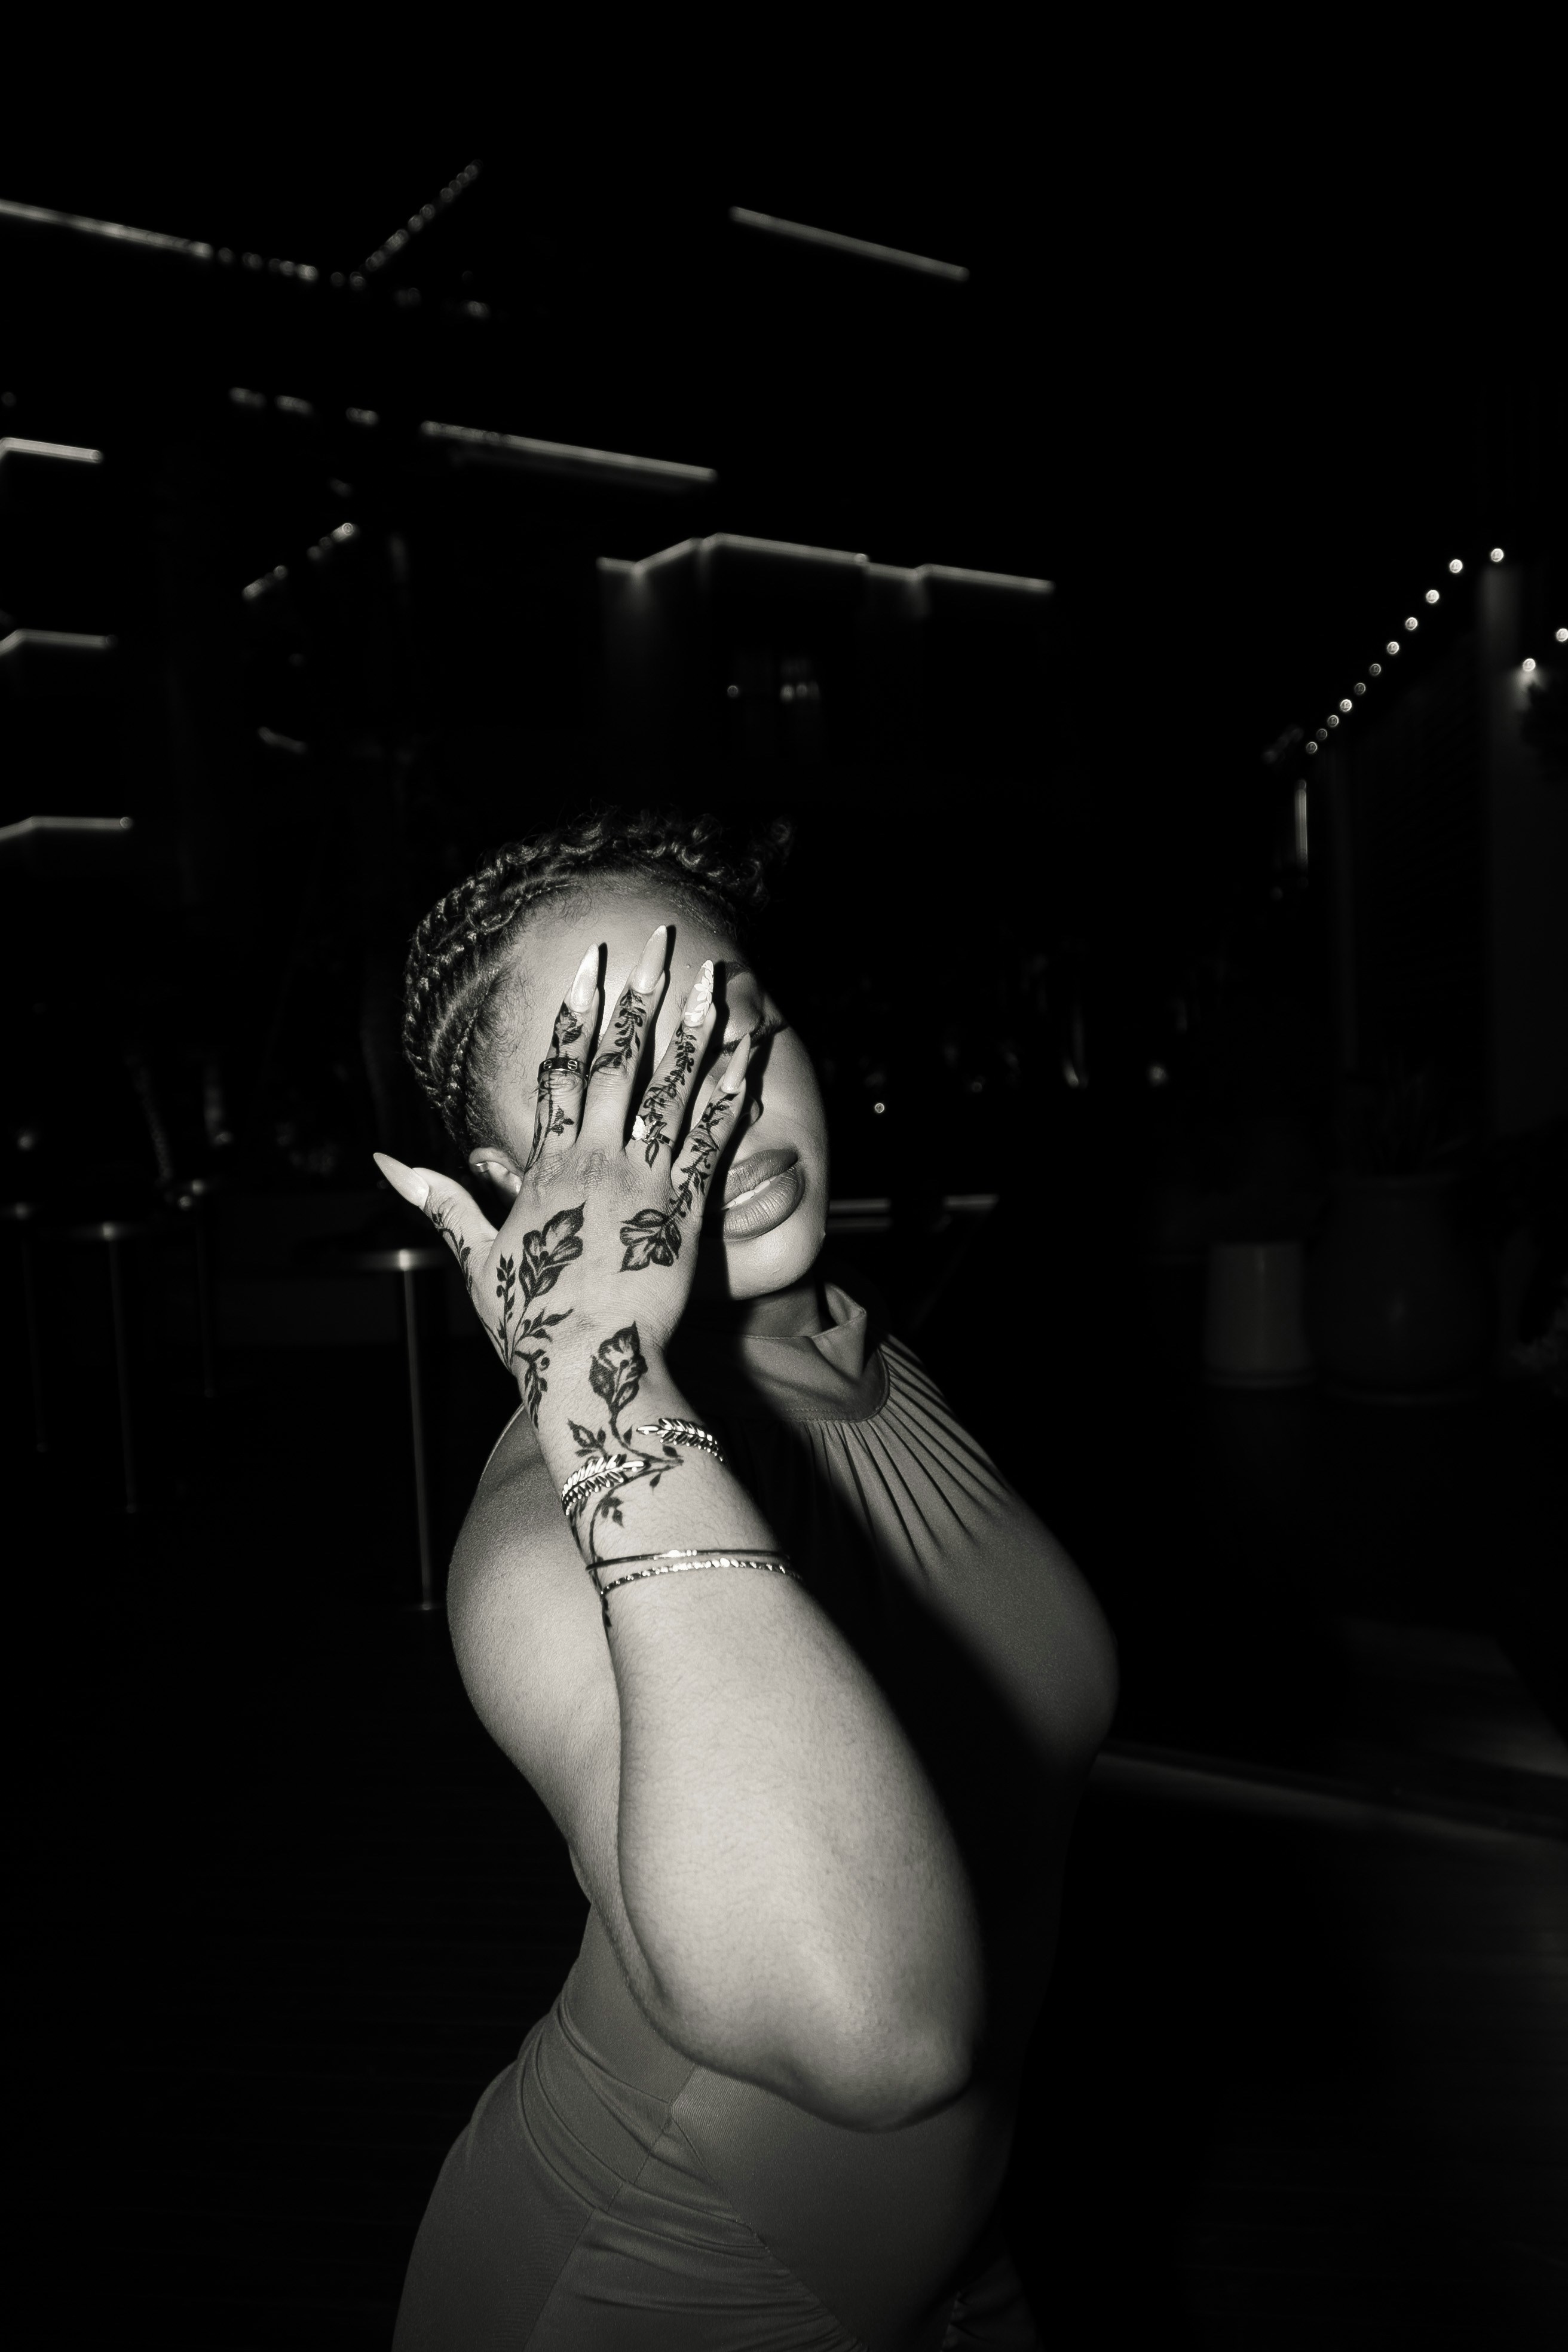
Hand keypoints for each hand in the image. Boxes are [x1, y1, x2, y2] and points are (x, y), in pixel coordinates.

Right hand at [373, 925, 750, 1422]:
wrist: (587, 1366)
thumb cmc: (530, 1321)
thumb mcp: (475, 1255)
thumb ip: (438, 1200)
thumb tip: (385, 1163)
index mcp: (547, 1165)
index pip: (560, 1071)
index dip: (577, 1012)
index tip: (591, 965)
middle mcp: (596, 1160)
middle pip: (617, 1062)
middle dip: (639, 997)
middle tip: (659, 941)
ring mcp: (643, 1181)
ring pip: (672, 1091)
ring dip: (695, 1030)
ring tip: (716, 978)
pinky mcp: (686, 1210)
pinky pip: (714, 1141)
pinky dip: (734, 1095)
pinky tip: (752, 1054)